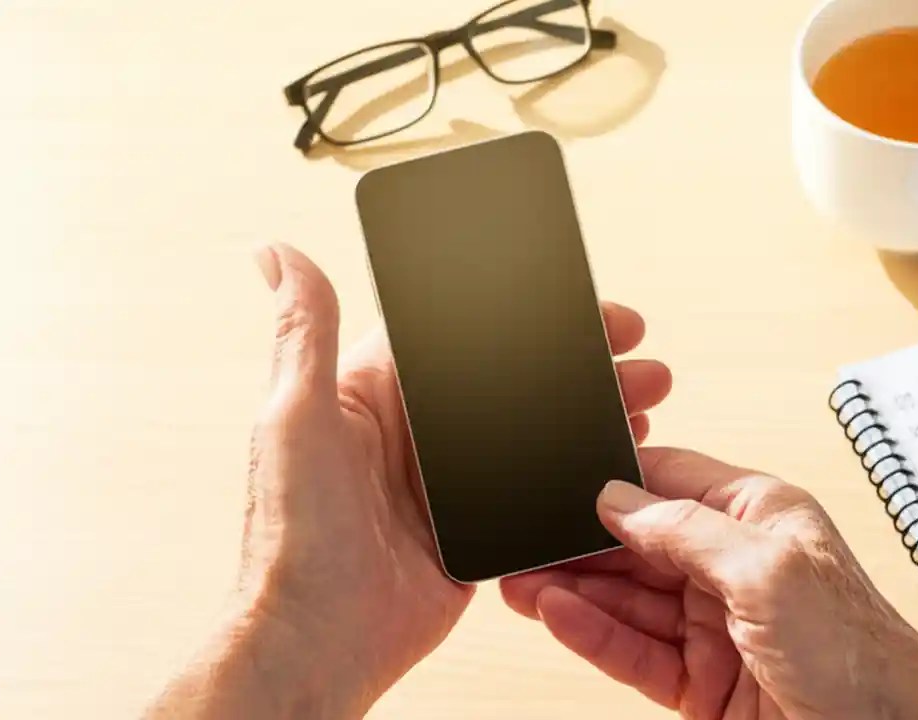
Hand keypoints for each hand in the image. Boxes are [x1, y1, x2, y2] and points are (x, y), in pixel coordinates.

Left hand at [146, 243, 671, 717]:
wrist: (320, 640)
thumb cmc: (292, 535)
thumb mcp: (296, 417)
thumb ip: (305, 331)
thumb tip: (276, 252)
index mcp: (373, 393)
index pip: (457, 332)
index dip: (519, 308)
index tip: (573, 296)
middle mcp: (414, 433)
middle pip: (509, 376)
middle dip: (574, 357)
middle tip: (629, 342)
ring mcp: (447, 484)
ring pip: (530, 428)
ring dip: (586, 407)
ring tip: (642, 394)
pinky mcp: (473, 530)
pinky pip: (533, 488)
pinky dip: (576, 469)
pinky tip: (615, 456)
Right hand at [501, 448, 917, 719]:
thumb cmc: (861, 657)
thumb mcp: (769, 571)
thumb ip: (688, 530)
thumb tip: (620, 499)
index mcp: (761, 516)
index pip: (671, 481)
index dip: (615, 480)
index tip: (558, 478)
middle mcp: (735, 565)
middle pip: (639, 542)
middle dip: (580, 541)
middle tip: (522, 537)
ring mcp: (716, 625)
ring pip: (629, 599)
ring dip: (574, 589)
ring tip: (519, 577)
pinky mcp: (703, 682)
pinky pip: (635, 651)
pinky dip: (592, 634)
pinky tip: (555, 614)